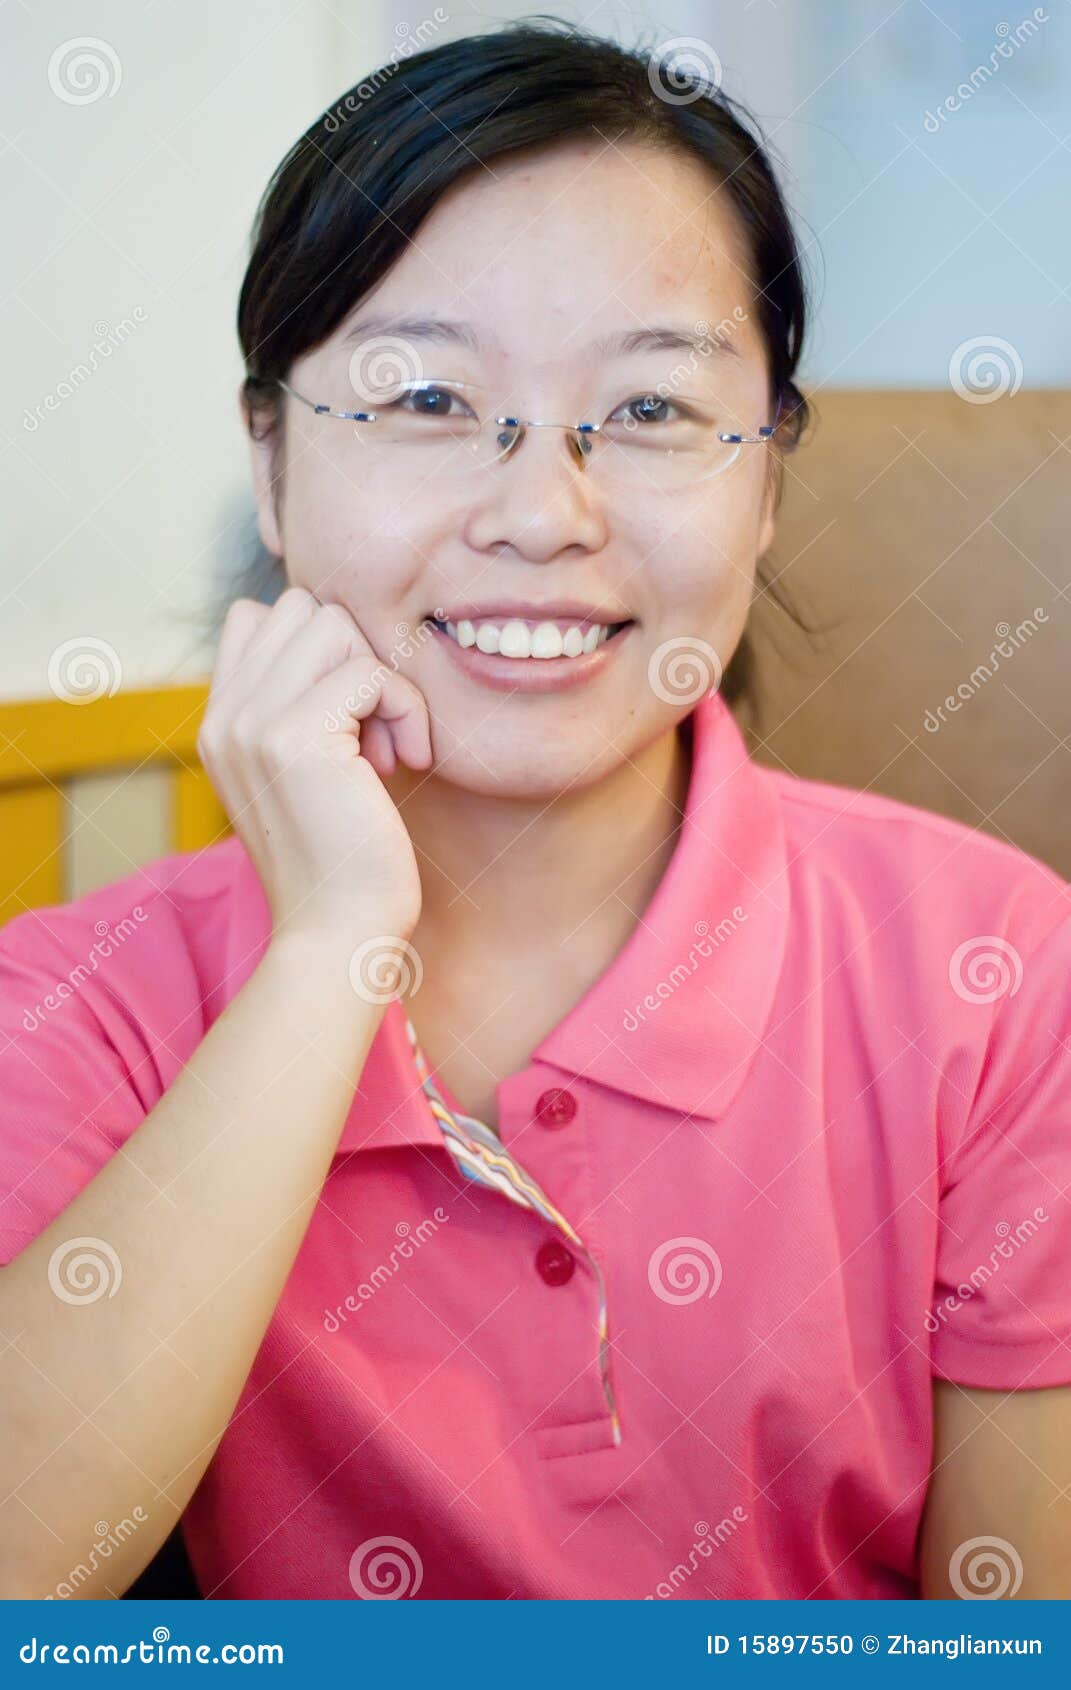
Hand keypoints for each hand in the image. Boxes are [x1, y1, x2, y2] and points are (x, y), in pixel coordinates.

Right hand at [197, 586, 429, 945]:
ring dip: (382, 679)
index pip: (259, 616)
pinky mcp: (295, 738)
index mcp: (220, 723)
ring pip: (334, 625)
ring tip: (388, 748)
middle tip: (375, 732)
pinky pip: (370, 671)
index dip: (323, 647)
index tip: (350, 717)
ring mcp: (252, 724)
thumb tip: (348, 637)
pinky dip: (406, 709)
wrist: (340, 933)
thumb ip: (305, 707)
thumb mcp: (311, 773)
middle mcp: (224, 717)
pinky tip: (406, 762)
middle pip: (302, 607)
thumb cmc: (345, 860)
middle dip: (356, 656)